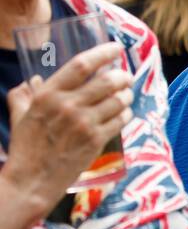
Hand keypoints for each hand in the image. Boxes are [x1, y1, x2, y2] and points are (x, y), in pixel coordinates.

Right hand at [3, 42, 132, 215]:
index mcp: (48, 95)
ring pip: (119, 100)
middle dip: (123, 76)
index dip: (103, 52)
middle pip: (108, 81)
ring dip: (126, 95)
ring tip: (125, 95)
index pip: (81, 65)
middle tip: (126, 77)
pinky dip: (126, 114)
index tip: (116, 47)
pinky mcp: (96, 140)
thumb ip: (24, 95)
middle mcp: (68, 106)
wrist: (32, 180)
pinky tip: (123, 114)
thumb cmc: (25, 147)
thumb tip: (32, 81)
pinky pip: (121, 120)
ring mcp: (84, 123)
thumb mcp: (20, 116)